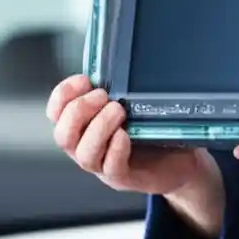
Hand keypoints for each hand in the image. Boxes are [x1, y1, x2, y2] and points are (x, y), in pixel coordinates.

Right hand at [47, 75, 213, 195]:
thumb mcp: (133, 105)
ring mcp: (104, 167)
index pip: (56, 112)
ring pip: (83, 154)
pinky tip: (125, 135)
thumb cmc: (154, 129)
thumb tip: (115, 59)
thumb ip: (118, 90)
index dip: (63, 95)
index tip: (85, 79)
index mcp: (83, 127)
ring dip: (98, 128)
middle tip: (102, 96)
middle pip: (62, 135)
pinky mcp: (124, 179)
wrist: (182, 162)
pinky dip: (115, 148)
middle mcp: (87, 148)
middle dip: (78, 111)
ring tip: (118, 111)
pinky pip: (111, 167)